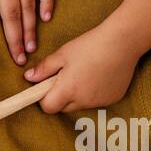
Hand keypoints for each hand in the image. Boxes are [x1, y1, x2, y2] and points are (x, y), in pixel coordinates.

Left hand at [23, 24, 138, 113]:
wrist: (122, 42)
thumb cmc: (90, 45)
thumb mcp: (63, 54)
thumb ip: (44, 68)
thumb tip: (29, 78)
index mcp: (68, 90)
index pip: (48, 107)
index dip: (43, 98)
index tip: (45, 86)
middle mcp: (84, 101)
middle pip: (63, 107)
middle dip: (60, 96)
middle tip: (65, 76)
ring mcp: (100, 102)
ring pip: (80, 104)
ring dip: (77, 95)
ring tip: (84, 72)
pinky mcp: (113, 99)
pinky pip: (96, 101)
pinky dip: (93, 93)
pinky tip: (98, 75)